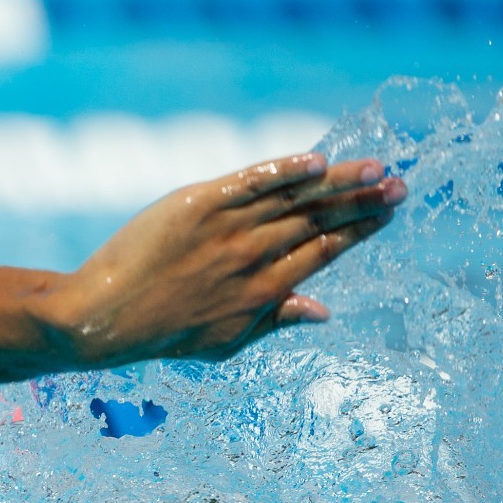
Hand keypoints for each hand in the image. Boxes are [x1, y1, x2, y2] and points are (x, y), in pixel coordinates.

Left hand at [34, 153, 405, 366]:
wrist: (101, 317)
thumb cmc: (161, 332)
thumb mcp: (225, 342)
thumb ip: (276, 321)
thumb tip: (325, 311)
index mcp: (265, 291)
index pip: (324, 251)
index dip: (359, 229)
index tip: (389, 212)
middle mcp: (252, 258)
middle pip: (319, 221)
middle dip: (363, 202)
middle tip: (400, 183)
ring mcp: (226, 230)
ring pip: (294, 199)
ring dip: (339, 182)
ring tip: (375, 168)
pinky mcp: (196, 206)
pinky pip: (250, 183)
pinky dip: (283, 171)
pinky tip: (315, 161)